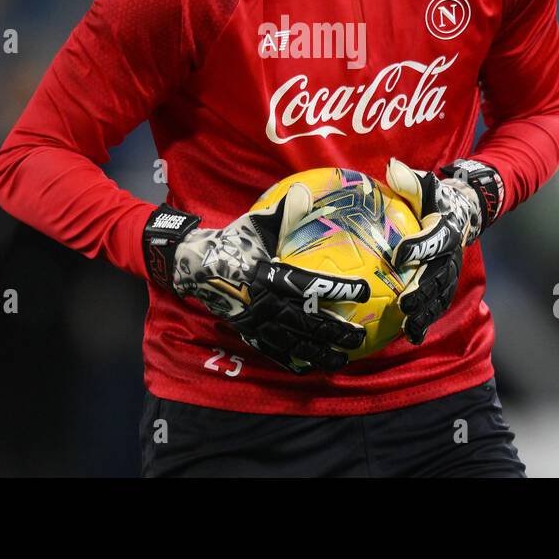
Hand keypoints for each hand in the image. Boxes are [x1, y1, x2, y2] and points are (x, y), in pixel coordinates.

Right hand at [143, 186, 368, 373]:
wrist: (196, 265)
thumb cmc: (233, 240)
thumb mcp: (259, 223)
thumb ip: (286, 211)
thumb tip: (307, 190)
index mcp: (270, 274)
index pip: (311, 285)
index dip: (338, 289)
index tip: (363, 290)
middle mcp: (265, 302)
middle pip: (307, 321)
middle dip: (336, 330)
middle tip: (359, 335)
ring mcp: (256, 321)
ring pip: (294, 341)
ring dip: (320, 351)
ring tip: (343, 358)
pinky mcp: (248, 331)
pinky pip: (274, 351)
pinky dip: (293, 361)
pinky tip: (311, 368)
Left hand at [384, 157, 502, 343]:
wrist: (461, 213)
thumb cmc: (434, 199)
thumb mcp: (424, 185)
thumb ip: (409, 180)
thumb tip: (391, 167)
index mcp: (446, 228)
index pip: (434, 238)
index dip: (419, 247)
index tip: (398, 254)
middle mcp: (453, 253)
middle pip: (439, 275)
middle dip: (422, 290)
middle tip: (403, 302)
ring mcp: (451, 271)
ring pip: (440, 295)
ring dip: (425, 312)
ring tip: (407, 326)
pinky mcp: (446, 284)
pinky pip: (438, 304)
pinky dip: (426, 320)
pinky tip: (410, 334)